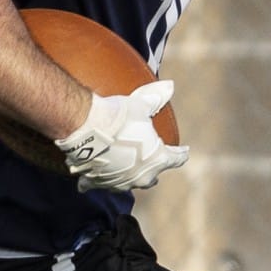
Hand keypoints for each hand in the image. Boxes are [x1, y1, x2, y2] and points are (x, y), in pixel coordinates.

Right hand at [57, 83, 188, 192]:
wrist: (85, 129)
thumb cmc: (118, 117)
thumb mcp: (140, 105)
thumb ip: (156, 97)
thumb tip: (170, 86)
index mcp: (157, 159)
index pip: (176, 158)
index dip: (181, 153)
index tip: (184, 151)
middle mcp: (140, 176)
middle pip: (152, 178)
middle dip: (153, 170)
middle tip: (154, 163)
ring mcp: (118, 182)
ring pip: (127, 183)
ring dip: (128, 176)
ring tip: (126, 170)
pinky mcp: (97, 182)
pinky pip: (99, 184)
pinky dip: (97, 179)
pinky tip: (91, 179)